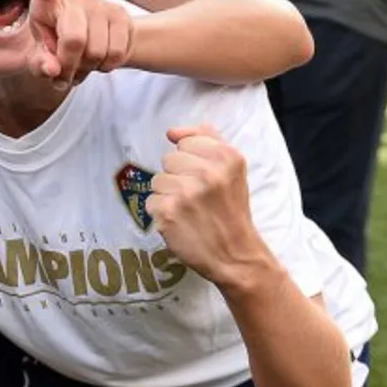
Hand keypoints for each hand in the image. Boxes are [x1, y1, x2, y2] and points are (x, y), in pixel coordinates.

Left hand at [27, 0, 133, 86]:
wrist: (90, 46)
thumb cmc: (54, 48)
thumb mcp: (40, 57)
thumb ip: (39, 65)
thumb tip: (53, 68)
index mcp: (46, 3)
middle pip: (73, 40)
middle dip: (68, 65)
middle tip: (65, 72)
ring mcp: (102, 5)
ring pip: (98, 52)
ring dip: (88, 68)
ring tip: (81, 61)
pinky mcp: (124, 17)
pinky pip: (117, 54)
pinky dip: (106, 66)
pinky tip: (98, 59)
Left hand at [147, 125, 269, 286]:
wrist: (236, 255)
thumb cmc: (231, 210)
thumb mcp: (232, 168)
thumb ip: (207, 140)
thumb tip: (172, 132)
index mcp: (226, 156)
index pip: (186, 142)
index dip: (191, 161)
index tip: (204, 179)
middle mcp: (206, 172)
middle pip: (168, 160)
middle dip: (179, 177)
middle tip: (197, 198)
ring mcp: (185, 192)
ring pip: (157, 180)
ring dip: (168, 195)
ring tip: (189, 210)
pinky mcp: (168, 211)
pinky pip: (150, 201)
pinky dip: (161, 213)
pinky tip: (180, 222)